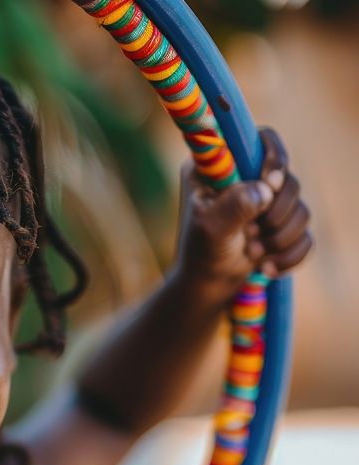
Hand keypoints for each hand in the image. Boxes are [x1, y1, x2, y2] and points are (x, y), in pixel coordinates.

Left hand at [173, 127, 312, 301]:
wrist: (208, 282)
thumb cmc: (201, 250)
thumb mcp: (209, 227)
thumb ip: (233, 205)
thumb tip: (263, 190)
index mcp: (224, 167)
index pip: (260, 140)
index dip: (273, 158)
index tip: (270, 183)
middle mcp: (248, 179)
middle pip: (287, 179)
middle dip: (275, 212)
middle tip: (253, 232)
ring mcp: (268, 201)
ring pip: (300, 209)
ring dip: (280, 237)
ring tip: (253, 252)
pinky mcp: (283, 225)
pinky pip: (305, 236)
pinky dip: (290, 254)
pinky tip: (267, 267)